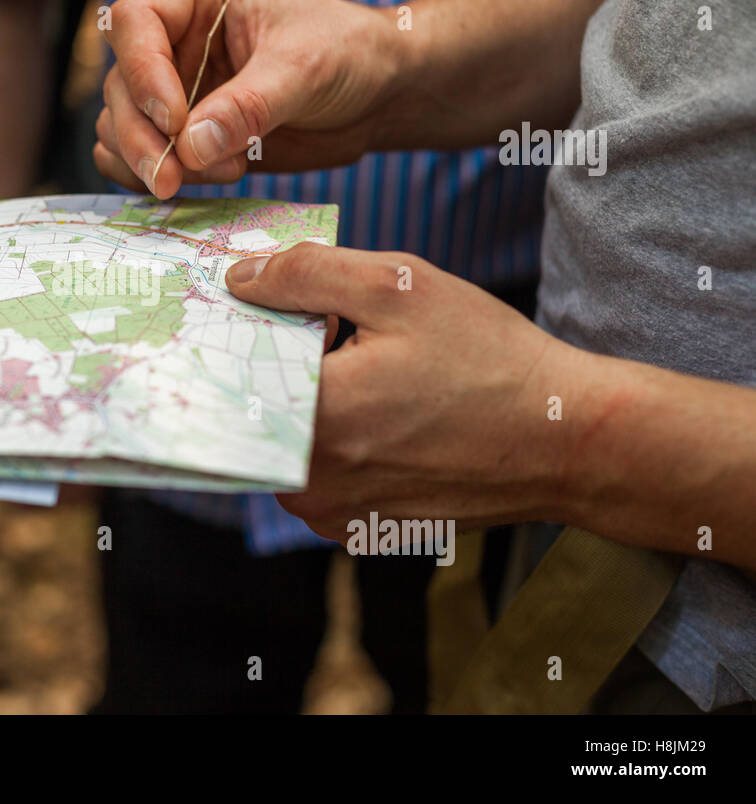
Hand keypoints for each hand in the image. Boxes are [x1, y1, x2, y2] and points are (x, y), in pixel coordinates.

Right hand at [94, 0, 407, 197]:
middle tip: (173, 178)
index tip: (175, 123)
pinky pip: (137, 157)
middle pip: (119, 84)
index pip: (135, 21)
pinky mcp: (180, 131)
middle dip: (141, 137)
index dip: (142, 74)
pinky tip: (201, 184)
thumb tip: (190, 148)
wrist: (376, 93)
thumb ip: (248, 107)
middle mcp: (173, 35)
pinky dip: (153, 178)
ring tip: (224, 170)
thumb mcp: (305, 70)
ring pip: (119, 125)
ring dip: (153, 162)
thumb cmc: (348, 53)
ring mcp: (172, 84)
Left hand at [224, 244, 588, 539]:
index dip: (262, 328)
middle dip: (291, 366)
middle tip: (345, 341)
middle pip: (261, 405)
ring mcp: (331, 513)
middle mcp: (309, 480)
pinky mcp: (356, 529)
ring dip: (314, 407)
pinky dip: (337, 444)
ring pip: (286, 442)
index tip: (293, 312)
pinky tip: (390, 420)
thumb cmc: (489, 360)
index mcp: (313, 418)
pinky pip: (317, 475)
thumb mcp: (398, 288)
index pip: (241, 364)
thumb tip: (240, 277)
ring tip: (378, 383)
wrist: (564, 440)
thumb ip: (306, 274)